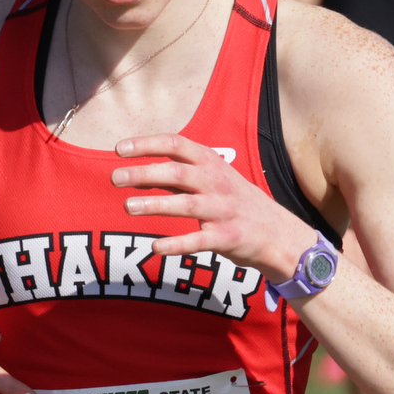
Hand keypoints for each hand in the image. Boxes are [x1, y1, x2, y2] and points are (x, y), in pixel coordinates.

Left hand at [112, 134, 314, 281]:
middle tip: (115, 178)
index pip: (176, 145)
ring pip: (186, 205)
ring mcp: (223, 210)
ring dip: (156, 205)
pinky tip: (156, 248)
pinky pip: (199, 240)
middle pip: (177, 173)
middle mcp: (217, 182)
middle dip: (144, 173)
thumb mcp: (210, 179)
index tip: (119, 149)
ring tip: (128, 206)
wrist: (277, 233)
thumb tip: (133, 175)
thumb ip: (174, 176)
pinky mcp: (227, 238)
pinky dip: (177, 244)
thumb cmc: (234, 201)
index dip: (147, 145)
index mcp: (211, 162)